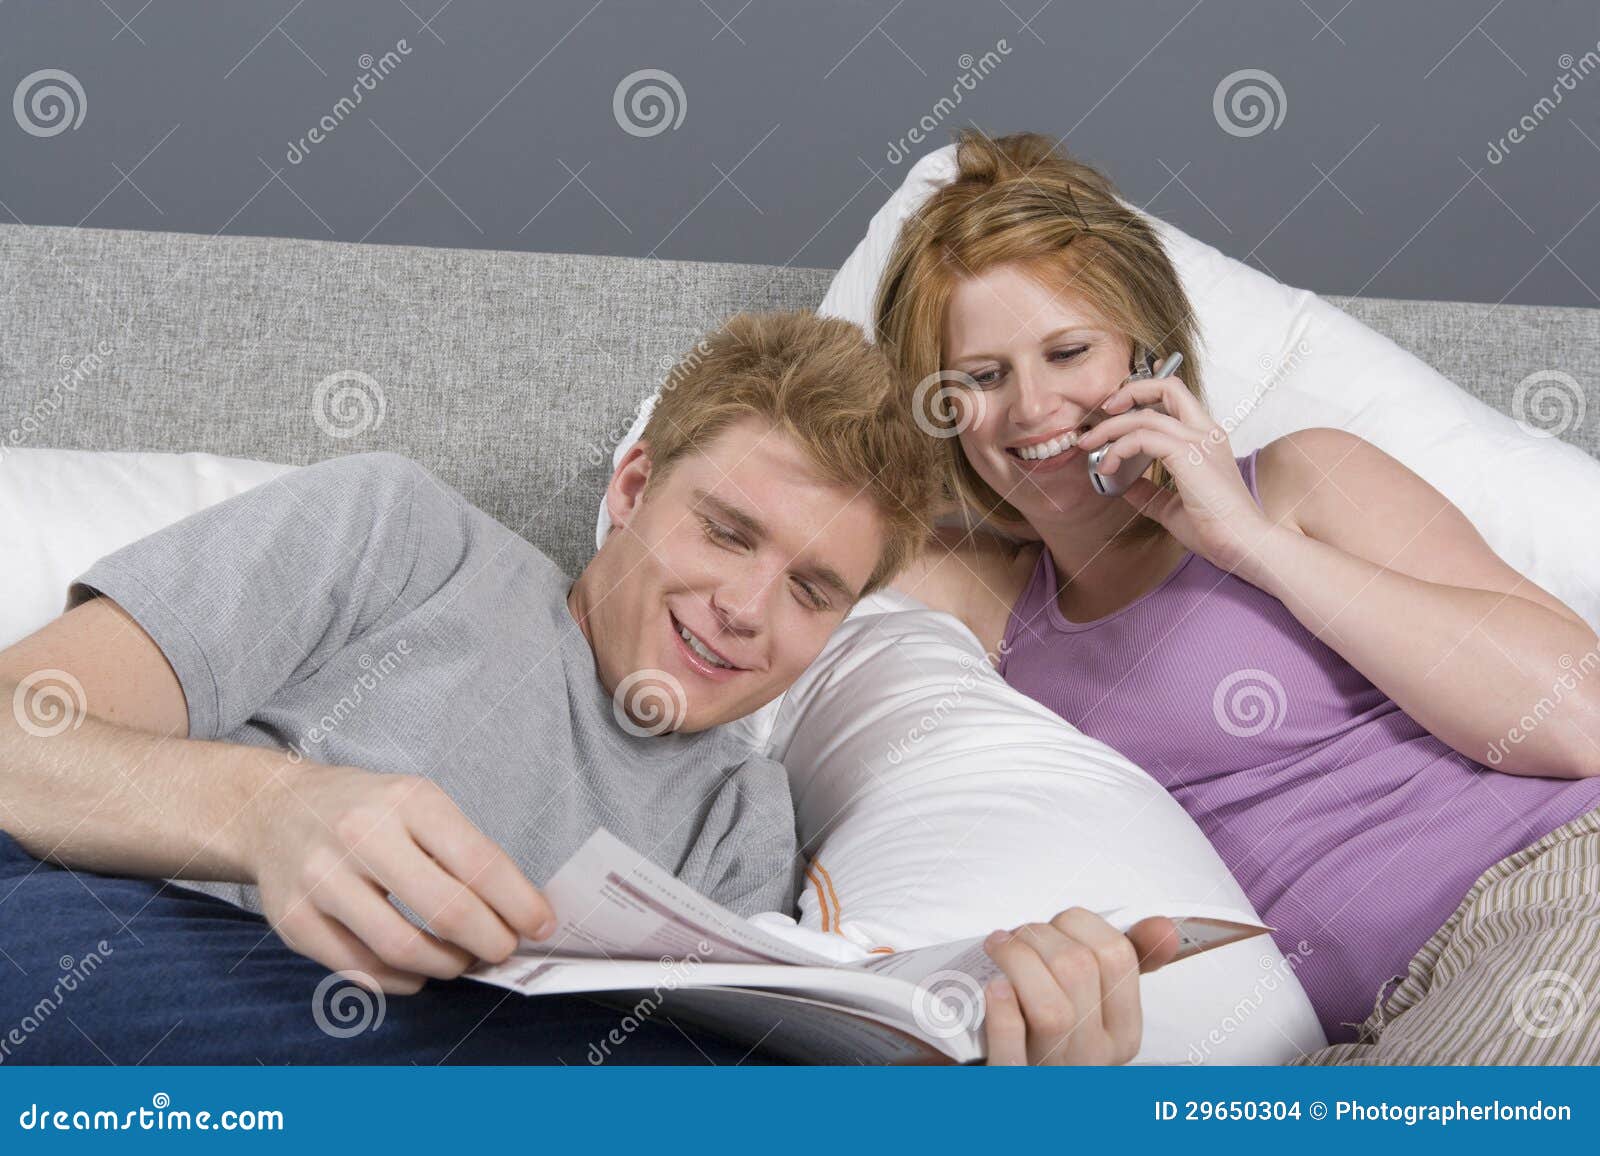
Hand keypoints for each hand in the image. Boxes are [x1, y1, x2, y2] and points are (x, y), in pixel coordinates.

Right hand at [248, 763, 554, 993]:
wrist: (275, 809)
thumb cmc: (367, 810)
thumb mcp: (419, 803)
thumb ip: (465, 851)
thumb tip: (520, 911)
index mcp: (408, 801)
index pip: (480, 863)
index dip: (519, 904)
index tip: (541, 925)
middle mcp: (362, 836)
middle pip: (446, 911)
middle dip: (489, 942)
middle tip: (503, 951)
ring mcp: (322, 879)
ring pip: (403, 948)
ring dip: (448, 965)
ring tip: (462, 960)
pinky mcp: (294, 920)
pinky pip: (361, 970)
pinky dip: (402, 980)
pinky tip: (419, 970)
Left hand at [982, 909, 1178, 1064]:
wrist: (1013, 1089)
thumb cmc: (1050, 1037)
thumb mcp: (1094, 1005)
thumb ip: (1125, 963)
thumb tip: (1164, 927)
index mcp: (1123, 1032)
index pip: (1118, 956)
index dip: (1077, 923)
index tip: (1053, 927)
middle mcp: (1094, 1056)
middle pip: (1078, 970)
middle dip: (1039, 935)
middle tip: (1017, 937)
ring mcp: (1053, 1073)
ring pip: (1051, 1007)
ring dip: (1016, 959)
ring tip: (998, 948)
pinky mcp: (1011, 1082)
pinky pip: (1012, 1046)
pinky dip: (1002, 1008)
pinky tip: (994, 986)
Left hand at [1073, 377, 1281, 577]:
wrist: (1242, 543)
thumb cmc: (1217, 529)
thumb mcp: (1173, 508)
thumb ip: (1151, 494)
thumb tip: (1125, 486)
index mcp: (1207, 439)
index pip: (1177, 396)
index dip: (1146, 392)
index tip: (1118, 407)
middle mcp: (1205, 433)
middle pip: (1167, 387)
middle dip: (1128, 392)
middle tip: (1102, 412)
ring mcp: (1198, 441)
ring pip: (1144, 416)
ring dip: (1110, 428)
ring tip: (1090, 446)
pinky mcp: (1188, 455)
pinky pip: (1142, 438)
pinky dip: (1118, 449)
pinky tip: (1107, 466)